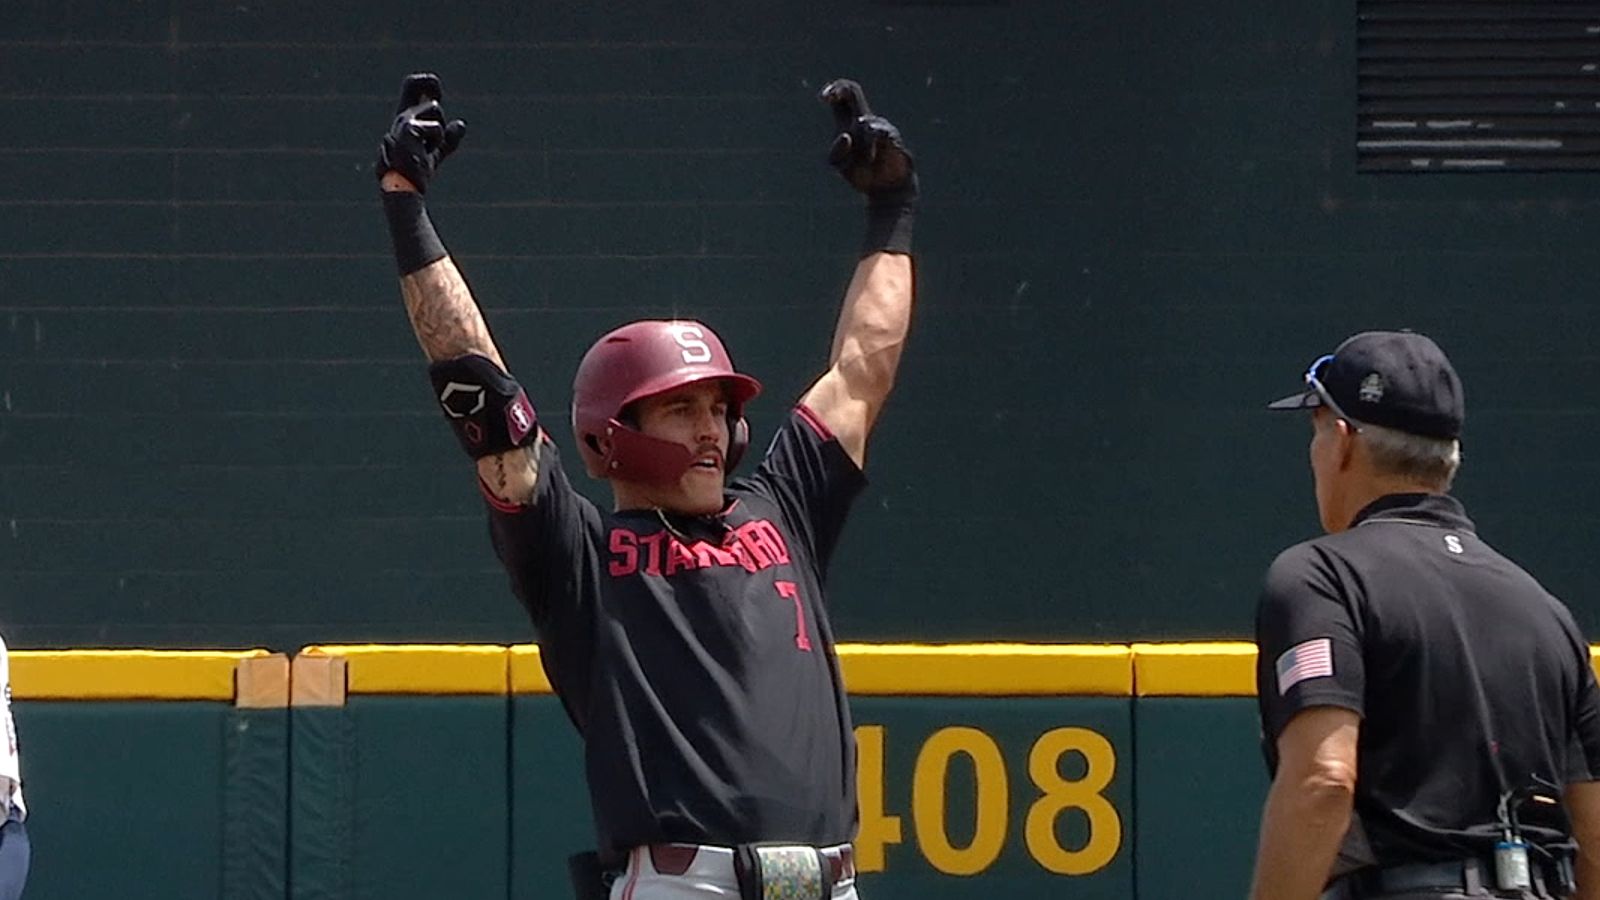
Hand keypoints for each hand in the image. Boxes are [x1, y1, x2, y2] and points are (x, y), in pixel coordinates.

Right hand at [376, 73, 466, 193]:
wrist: (406, 186)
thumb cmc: (416, 171)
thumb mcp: (435, 152)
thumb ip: (448, 139)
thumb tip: (461, 124)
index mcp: (406, 118)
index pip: (410, 88)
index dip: (425, 82)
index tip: (437, 90)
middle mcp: (402, 116)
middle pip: (413, 82)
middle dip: (429, 82)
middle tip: (435, 96)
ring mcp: (403, 121)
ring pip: (435, 108)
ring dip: (439, 130)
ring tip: (427, 147)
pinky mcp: (408, 129)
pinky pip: (437, 128)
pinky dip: (437, 141)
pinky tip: (424, 153)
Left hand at [819, 79, 916, 205]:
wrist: (885, 188)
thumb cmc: (862, 174)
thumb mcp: (840, 165)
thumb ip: (837, 152)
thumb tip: (846, 136)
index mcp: (848, 123)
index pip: (841, 98)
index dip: (832, 91)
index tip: (824, 97)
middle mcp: (864, 119)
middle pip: (853, 91)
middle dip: (841, 89)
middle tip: (833, 96)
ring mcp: (879, 126)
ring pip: (863, 122)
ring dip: (860, 144)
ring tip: (867, 161)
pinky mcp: (892, 136)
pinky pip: (878, 133)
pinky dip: (870, 146)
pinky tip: (871, 159)